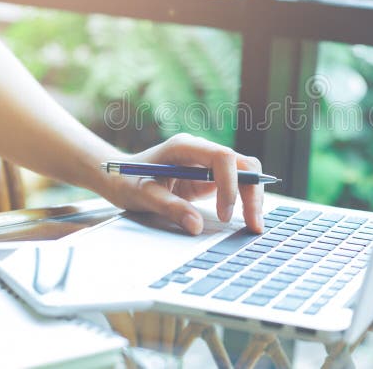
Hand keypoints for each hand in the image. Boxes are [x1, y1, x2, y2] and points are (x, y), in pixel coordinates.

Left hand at [104, 133, 263, 235]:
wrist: (119, 176)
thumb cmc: (127, 181)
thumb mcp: (142, 195)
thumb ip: (169, 207)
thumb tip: (196, 226)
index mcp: (185, 147)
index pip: (223, 158)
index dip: (230, 185)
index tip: (224, 215)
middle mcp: (202, 151)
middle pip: (242, 164)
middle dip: (252, 193)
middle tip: (254, 224)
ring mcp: (208, 163)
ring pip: (246, 174)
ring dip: (253, 197)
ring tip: (254, 225)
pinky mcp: (210, 177)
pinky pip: (237, 185)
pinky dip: (244, 201)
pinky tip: (246, 220)